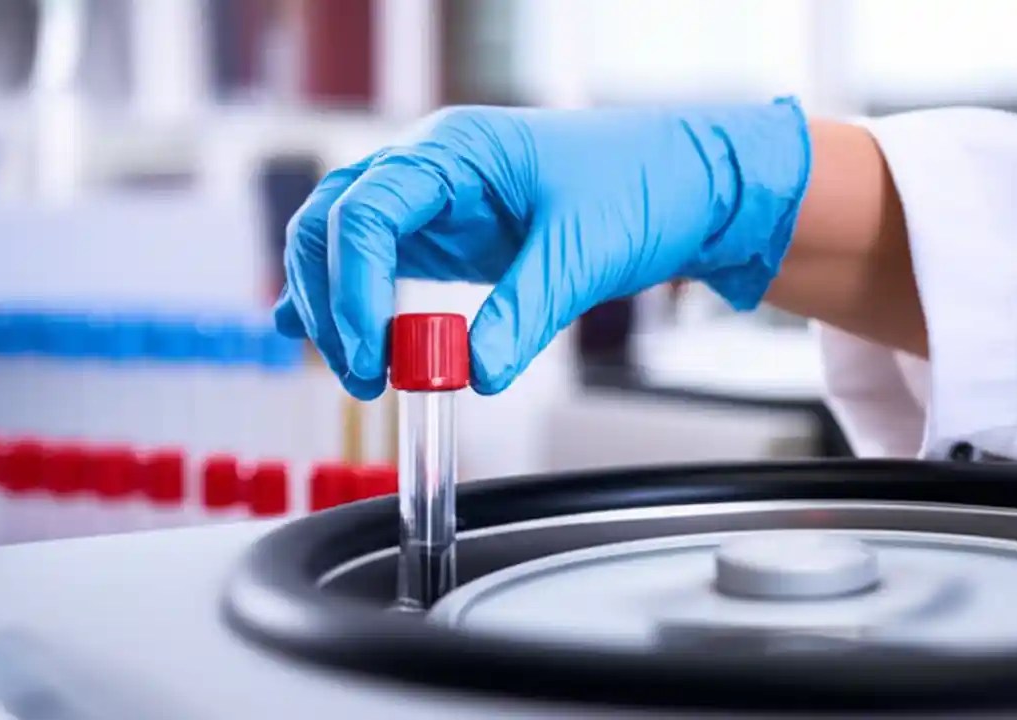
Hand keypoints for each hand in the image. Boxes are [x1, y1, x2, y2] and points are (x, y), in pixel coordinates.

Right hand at [274, 100, 810, 398]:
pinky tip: (326, 334)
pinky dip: (346, 296)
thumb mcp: (584, 252)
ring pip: (342, 243)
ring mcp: (435, 202)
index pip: (364, 212)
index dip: (351, 288)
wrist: (691, 185)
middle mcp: (429, 169)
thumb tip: (473, 373)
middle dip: (330, 301)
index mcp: (453, 151)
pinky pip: (376, 261)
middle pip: (331, 224)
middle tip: (365, 375)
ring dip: (335, 306)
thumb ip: (524, 312)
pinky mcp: (449, 236)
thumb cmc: (646, 185)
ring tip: (361, 373)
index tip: (371, 355)